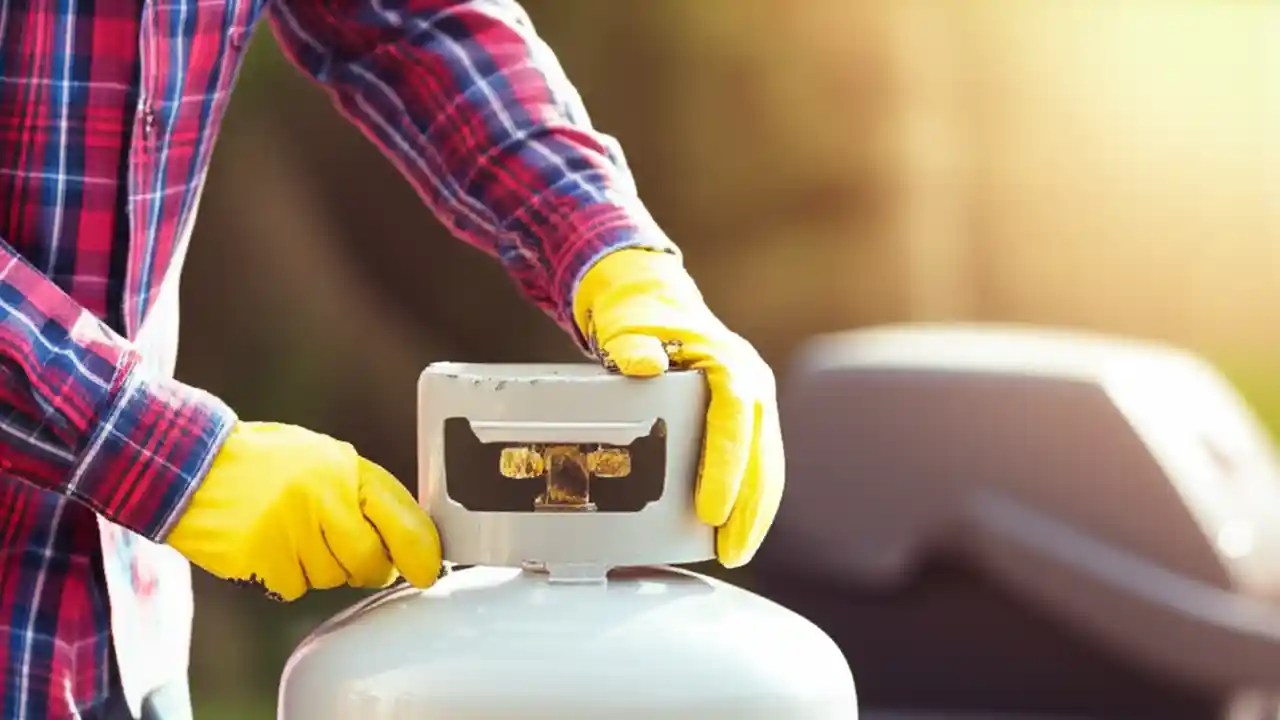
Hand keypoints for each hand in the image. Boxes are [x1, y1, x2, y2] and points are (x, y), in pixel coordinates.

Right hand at [165, 422, 440, 600]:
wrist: (192, 465)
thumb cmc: (264, 465)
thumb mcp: (322, 460)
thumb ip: (362, 495)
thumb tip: (406, 542)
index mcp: (344, 468)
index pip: (401, 516)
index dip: (420, 551)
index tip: (427, 570)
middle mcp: (323, 497)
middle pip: (368, 562)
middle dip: (362, 566)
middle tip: (336, 547)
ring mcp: (291, 529)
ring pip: (330, 578)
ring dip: (317, 567)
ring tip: (289, 531)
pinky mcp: (262, 557)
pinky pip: (293, 588)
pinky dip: (284, 576)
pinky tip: (266, 545)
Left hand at [573, 248, 783, 567]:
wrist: (652, 298)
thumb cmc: (638, 315)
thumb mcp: (626, 326)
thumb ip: (631, 344)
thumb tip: (641, 365)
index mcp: (729, 364)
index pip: (735, 422)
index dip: (727, 469)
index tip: (710, 511)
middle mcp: (752, 384)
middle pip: (761, 453)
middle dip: (750, 508)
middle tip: (732, 551)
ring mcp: (754, 401)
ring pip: (767, 464)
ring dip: (756, 511)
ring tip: (737, 552)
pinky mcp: (745, 417)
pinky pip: (757, 462)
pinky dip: (751, 497)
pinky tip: (738, 530)